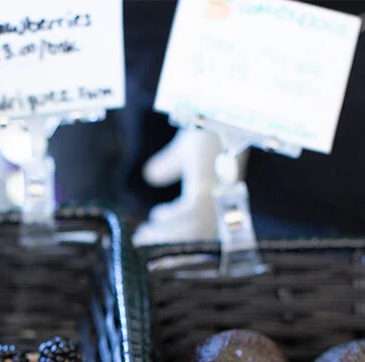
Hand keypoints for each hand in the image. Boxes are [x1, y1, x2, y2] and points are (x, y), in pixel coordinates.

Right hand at [134, 128, 245, 244]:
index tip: (151, 242)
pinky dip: (173, 218)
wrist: (216, 115)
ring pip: (194, 228)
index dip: (177, 240)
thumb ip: (168, 165)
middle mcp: (221, 200)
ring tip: (144, 233)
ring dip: (167, 234)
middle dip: (168, 243)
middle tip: (142, 243)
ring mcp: (218, 193)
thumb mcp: (181, 152)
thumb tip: (151, 175)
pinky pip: (192, 212)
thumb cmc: (206, 131)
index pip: (200, 230)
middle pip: (198, 235)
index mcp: (217, 198)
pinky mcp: (211, 184)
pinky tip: (157, 216)